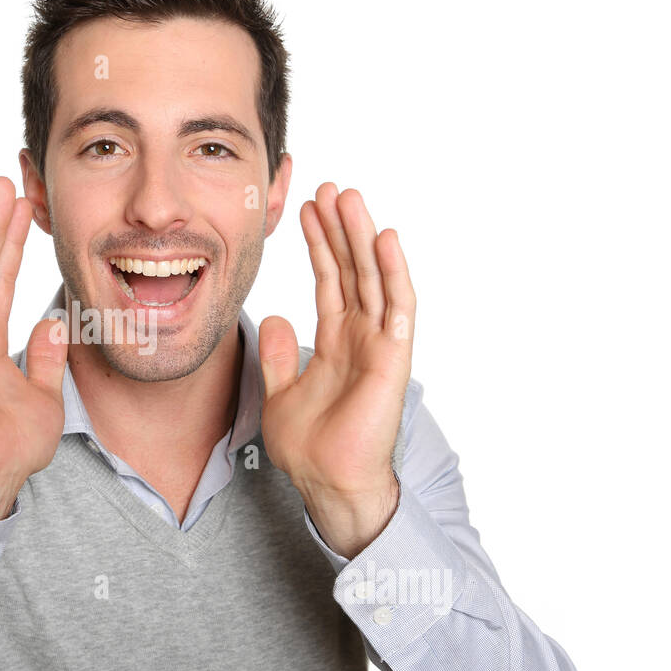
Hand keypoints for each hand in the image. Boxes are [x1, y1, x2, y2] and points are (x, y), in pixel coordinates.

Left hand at [258, 183, 415, 556]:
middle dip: (341, 227)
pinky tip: (385, 238)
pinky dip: (393, 272)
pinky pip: (397, 307)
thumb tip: (273, 318)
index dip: (319, 243)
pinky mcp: (394, 358)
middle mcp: (361, 336)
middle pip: (353, 269)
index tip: (305, 207)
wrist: (329, 484)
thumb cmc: (310, 447)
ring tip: (350, 197)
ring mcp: (381, 344)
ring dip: (364, 236)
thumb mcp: (279, 392)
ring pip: (375, 278)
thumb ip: (277, 356)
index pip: (329, 279)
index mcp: (337, 340)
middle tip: (330, 186)